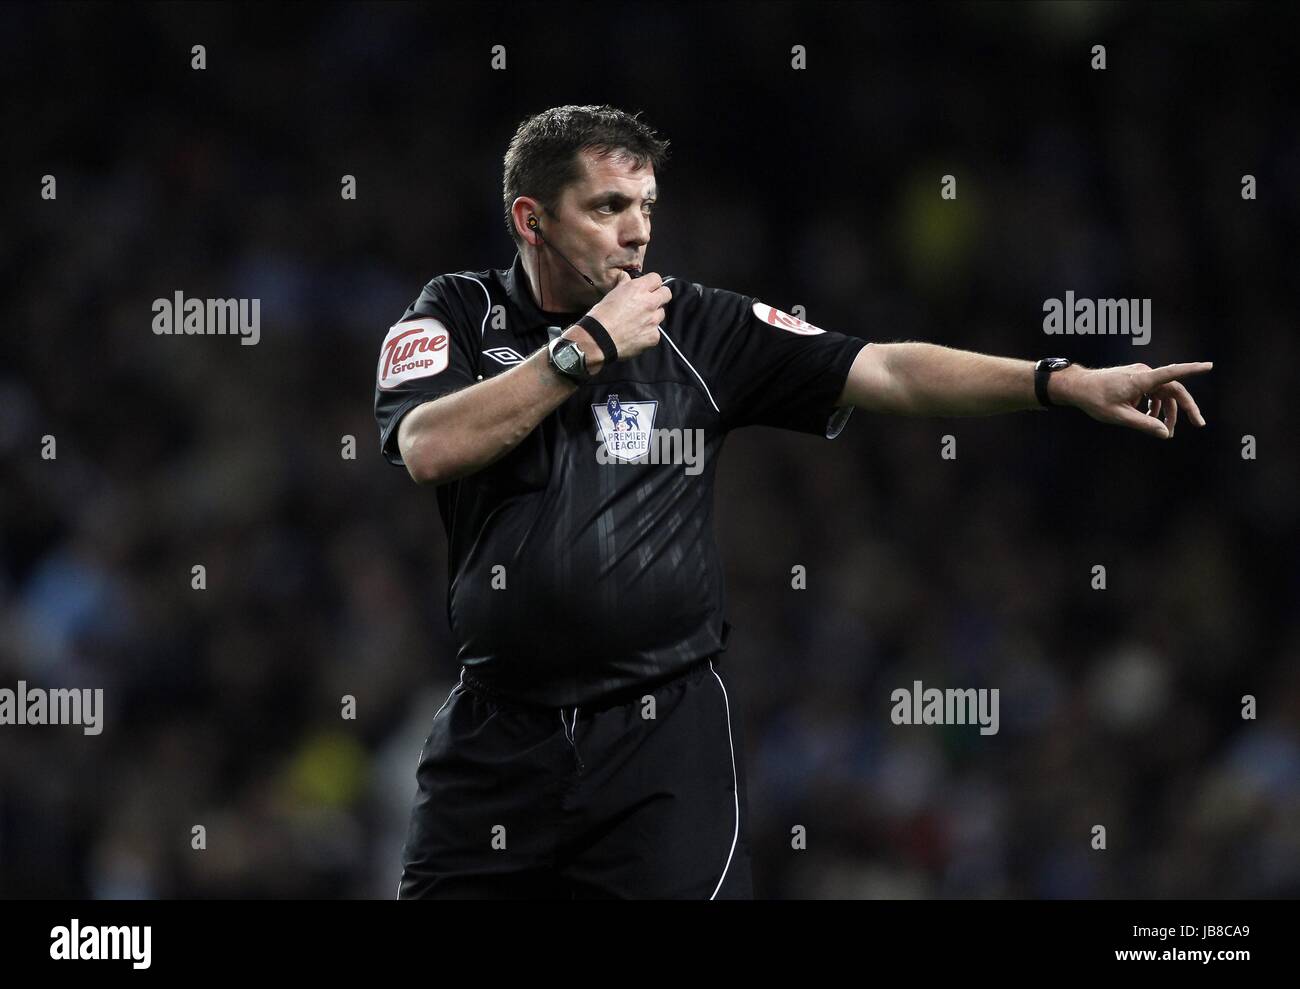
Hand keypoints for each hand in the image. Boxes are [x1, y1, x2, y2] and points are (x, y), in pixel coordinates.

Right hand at [577, 270, 669, 365]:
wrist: (599, 339)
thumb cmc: (601, 316)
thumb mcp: (610, 294)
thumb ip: (623, 284)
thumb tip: (625, 277)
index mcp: (638, 289)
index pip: (656, 278)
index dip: (651, 283)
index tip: (647, 288)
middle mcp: (650, 302)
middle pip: (667, 294)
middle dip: (659, 296)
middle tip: (649, 302)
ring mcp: (653, 320)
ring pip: (662, 313)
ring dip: (654, 315)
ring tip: (640, 321)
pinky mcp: (654, 336)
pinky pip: (656, 332)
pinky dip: (649, 332)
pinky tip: (637, 334)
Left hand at [1056, 361, 1212, 438]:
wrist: (1078, 387)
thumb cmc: (1095, 400)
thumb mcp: (1119, 416)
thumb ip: (1144, 424)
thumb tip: (1165, 433)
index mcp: (1141, 380)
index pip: (1172, 373)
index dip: (1192, 369)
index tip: (1209, 366)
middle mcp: (1144, 374)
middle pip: (1174, 389)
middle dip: (1186, 408)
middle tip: (1198, 424)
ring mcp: (1140, 375)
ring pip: (1164, 393)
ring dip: (1168, 411)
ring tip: (1166, 429)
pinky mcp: (1135, 379)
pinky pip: (1153, 392)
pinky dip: (1155, 406)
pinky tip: (1150, 418)